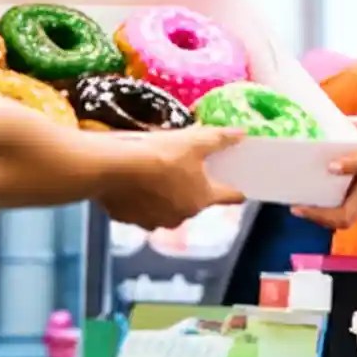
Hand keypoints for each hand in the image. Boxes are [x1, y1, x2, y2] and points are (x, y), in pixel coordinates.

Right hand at [98, 126, 246, 230]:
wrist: (113, 168)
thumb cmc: (160, 155)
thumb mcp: (193, 141)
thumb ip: (220, 138)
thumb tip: (242, 134)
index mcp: (203, 198)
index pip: (229, 197)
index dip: (235, 190)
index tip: (238, 187)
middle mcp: (183, 216)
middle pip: (196, 202)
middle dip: (192, 188)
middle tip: (184, 168)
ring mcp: (156, 222)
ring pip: (168, 208)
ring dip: (166, 196)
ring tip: (155, 175)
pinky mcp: (132, 221)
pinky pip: (142, 210)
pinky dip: (142, 200)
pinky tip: (133, 184)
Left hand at [291, 116, 356, 229]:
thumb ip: (350, 124)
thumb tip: (317, 120)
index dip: (351, 166)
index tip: (331, 167)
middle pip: (351, 210)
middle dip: (323, 215)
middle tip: (298, 208)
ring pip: (346, 218)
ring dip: (320, 217)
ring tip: (296, 208)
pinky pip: (346, 216)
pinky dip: (326, 215)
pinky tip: (307, 206)